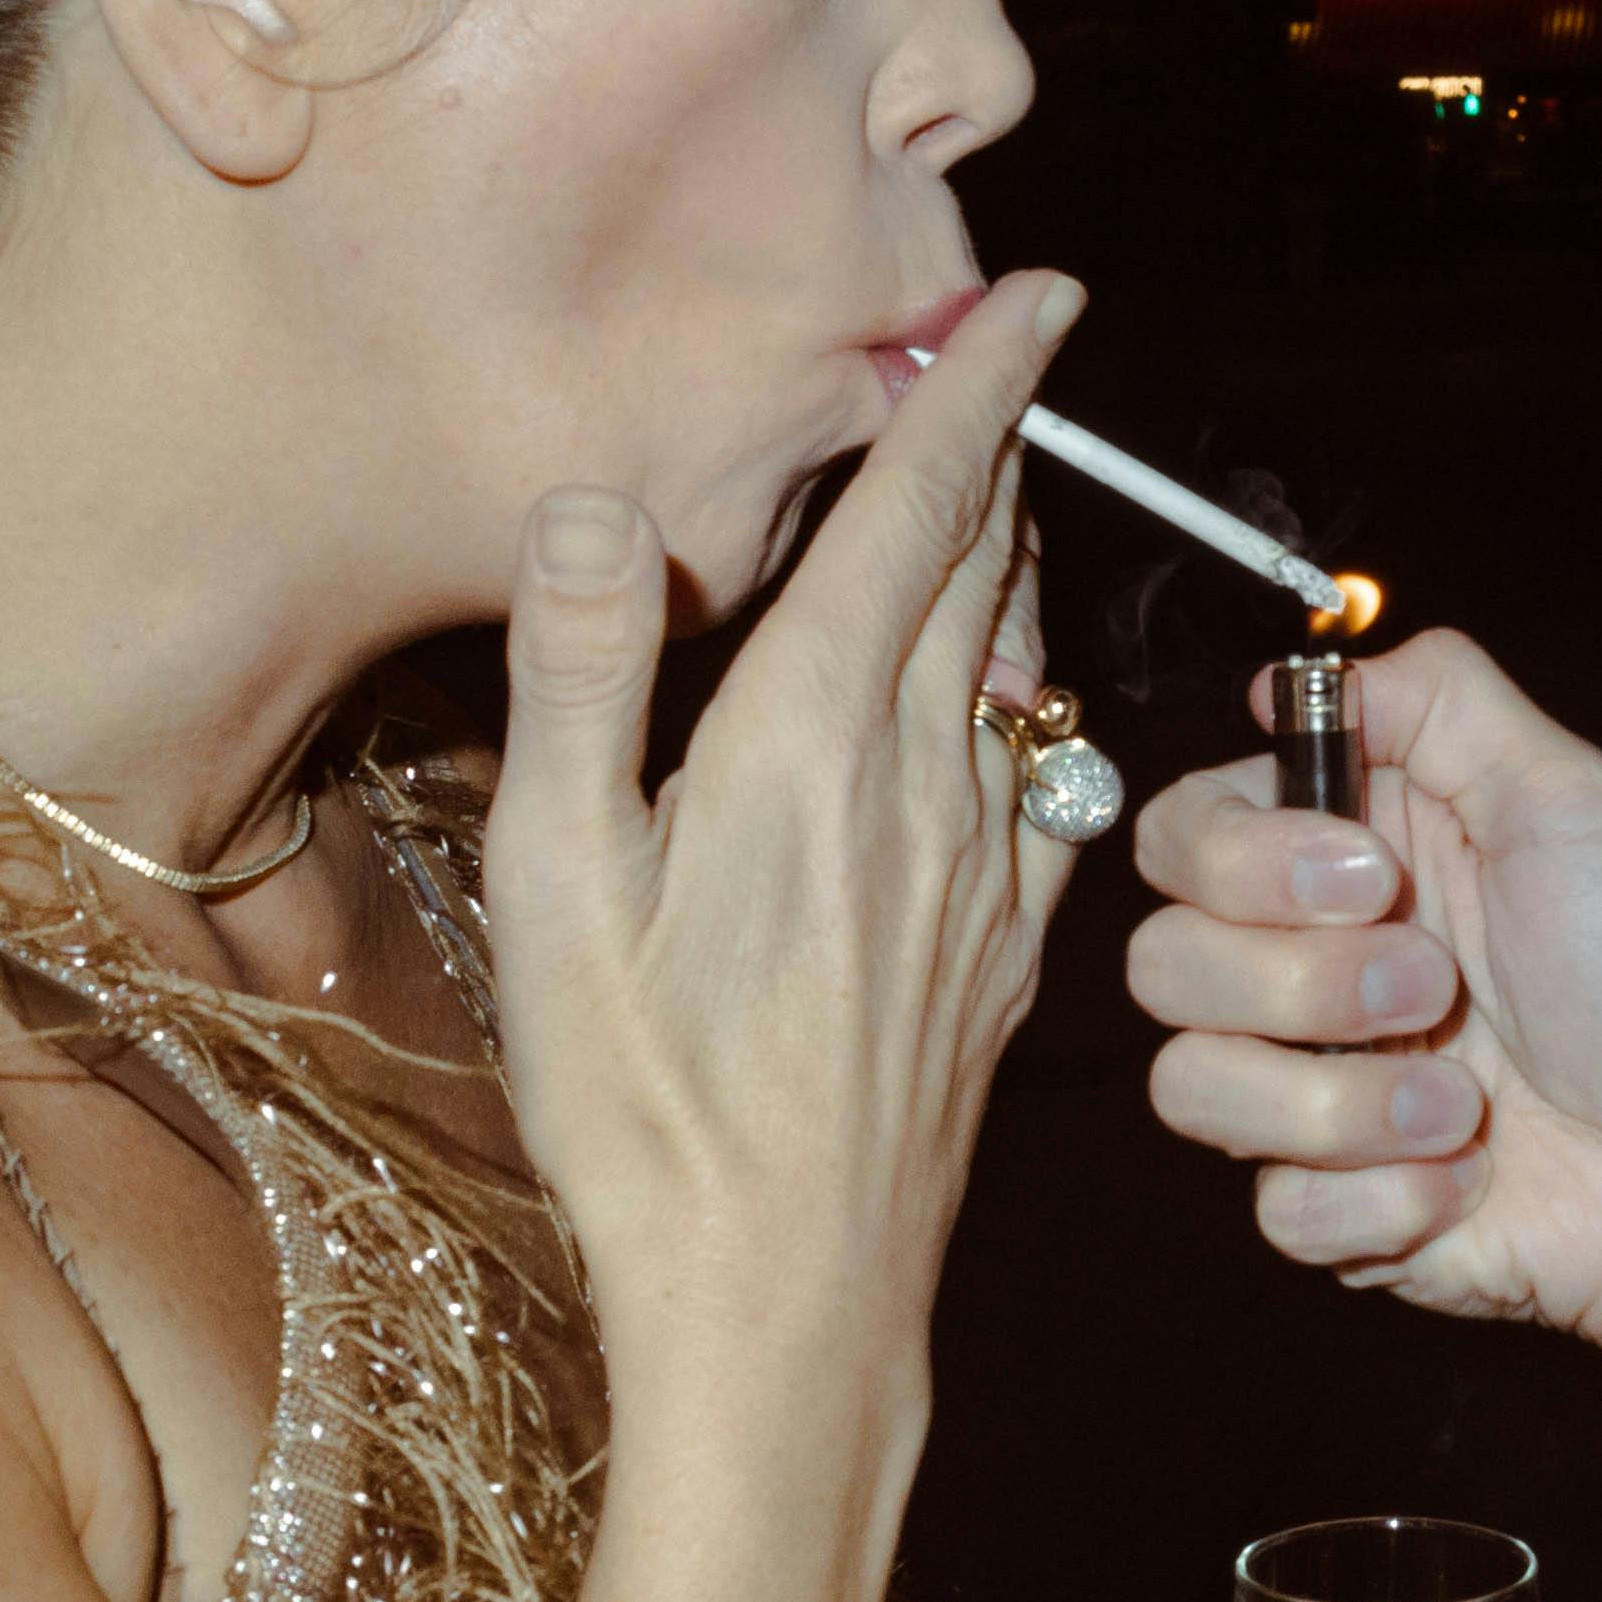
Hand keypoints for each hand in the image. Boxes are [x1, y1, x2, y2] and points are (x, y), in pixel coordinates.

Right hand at [486, 272, 1086, 1341]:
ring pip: (1022, 667)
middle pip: (987, 569)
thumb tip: (589, 498)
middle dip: (996, 451)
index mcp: (819, 739)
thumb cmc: (648, 1105)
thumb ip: (584, 678)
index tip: (1034, 297)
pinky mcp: (1002, 954)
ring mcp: (983, 871)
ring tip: (998, 501)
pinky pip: (1039, 780)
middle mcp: (928, 783)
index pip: (924, 514)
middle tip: (1003, 363)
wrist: (786, 1303)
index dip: (979, 390)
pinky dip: (1027, 699)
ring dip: (1015, 565)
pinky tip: (1006, 710)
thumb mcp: (563, 882)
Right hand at [1125, 626, 1601, 1371]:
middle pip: (1160, 962)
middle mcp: (1310, 972)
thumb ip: (1440, 703)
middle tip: (1436, 985)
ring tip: (1464, 1103)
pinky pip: (1275, 1210)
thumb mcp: (1573, 798)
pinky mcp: (1337, 1212)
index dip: (1240, 858)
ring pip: (1190, 1089)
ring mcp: (1315, 1096)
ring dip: (1341, 1101)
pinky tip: (1470, 1179)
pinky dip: (1383, 1197)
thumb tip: (1293, 674)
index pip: (1181, 833)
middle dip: (1301, 980)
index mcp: (1348, 860)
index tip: (1371, 873)